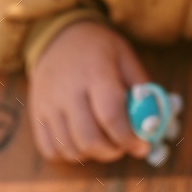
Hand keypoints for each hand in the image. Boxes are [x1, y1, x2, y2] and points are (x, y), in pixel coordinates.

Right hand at [28, 20, 151, 163]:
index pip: (111, 116)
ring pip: (70, 149)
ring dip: (93, 154)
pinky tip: (82, 142)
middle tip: (124, 145)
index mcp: (95, 73)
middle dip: (112, 151)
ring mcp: (49, 104)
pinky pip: (50, 150)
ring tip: (105, 142)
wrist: (59, 37)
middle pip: (89, 139)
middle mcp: (68, 91)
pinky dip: (69, 154)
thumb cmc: (98, 47)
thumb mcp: (125, 56)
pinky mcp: (36, 114)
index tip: (143, 147)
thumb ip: (141, 86)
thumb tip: (154, 120)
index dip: (129, 137)